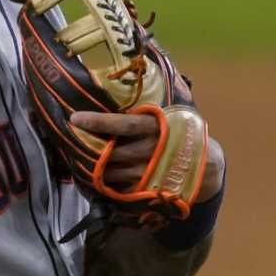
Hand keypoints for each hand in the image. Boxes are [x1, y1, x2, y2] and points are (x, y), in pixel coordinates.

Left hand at [68, 112, 224, 202]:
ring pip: (113, 171)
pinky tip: (96, 175)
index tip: (75, 118)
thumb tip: (120, 86)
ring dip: (95, 166)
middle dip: (91, 146)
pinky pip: (119, 187)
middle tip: (70, 138)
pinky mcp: (147, 189)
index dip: (99, 122)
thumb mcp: (169, 117)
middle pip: (114, 150)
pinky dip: (106, 182)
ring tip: (80, 156)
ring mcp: (150, 172)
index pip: (124, 124)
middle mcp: (153, 150)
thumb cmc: (180, 133)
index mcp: (157, 128)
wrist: (204, 165)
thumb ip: (147, 111)